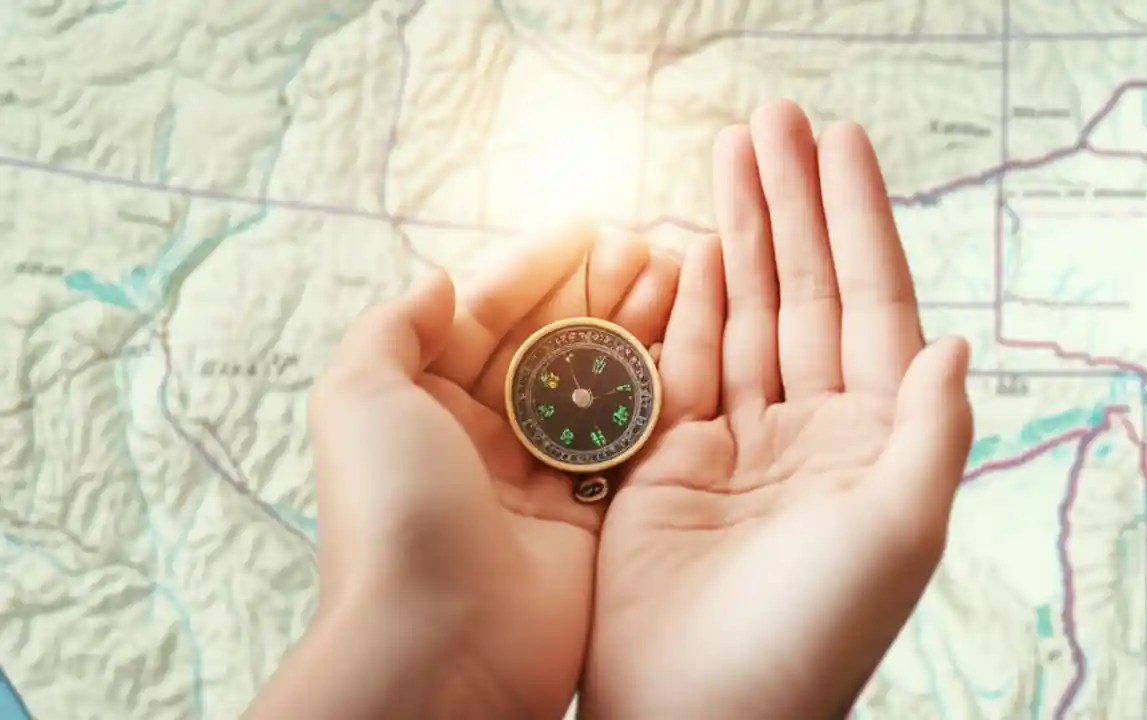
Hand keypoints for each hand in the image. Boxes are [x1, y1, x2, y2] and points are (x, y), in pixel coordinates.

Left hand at [249, 225, 677, 719]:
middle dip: (595, 290)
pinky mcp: (591, 516)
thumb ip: (395, 327)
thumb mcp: (358, 396)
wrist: (441, 641)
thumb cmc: (392, 511)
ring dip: (632, 328)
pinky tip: (684, 343)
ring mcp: (539, 477)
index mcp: (424, 404)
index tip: (586, 224)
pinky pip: (628, 439)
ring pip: (595, 384)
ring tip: (673, 276)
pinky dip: (655, 391)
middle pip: (549, 342)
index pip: (487, 315)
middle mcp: (482, 436)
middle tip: (643, 247)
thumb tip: (440, 279)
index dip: (535, 266)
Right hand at [584, 101, 973, 717]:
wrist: (698, 714)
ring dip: (741, 233)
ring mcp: (739, 444)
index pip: (873, 306)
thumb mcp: (897, 533)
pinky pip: (684, 364)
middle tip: (775, 118)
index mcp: (874, 444)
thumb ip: (928, 431)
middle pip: (806, 293)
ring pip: (744, 315)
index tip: (842, 141)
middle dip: (795, 204)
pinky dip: (689, 302)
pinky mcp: (670, 462)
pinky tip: (695, 243)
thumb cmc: (811, 636)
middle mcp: (812, 434)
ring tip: (732, 152)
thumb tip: (954, 341)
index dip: (859, 221)